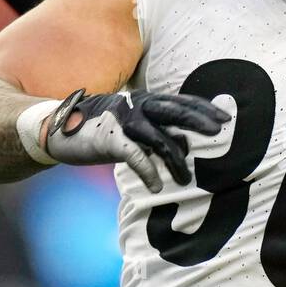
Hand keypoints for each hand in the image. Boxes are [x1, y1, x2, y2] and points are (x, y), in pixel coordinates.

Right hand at [43, 89, 229, 192]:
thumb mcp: (134, 125)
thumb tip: (186, 146)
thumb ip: (158, 131)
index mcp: (146, 100)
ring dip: (177, 162)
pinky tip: (156, 185)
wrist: (59, 129)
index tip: (226, 118)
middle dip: (201, 122)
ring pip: (161, 140)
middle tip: (221, 133)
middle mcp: (138, 106)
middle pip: (176, 112)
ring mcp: (124, 122)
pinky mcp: (111, 140)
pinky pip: (137, 157)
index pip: (182, 101)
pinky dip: (149, 172)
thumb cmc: (104, 129)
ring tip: (186, 181)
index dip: (204, 108)